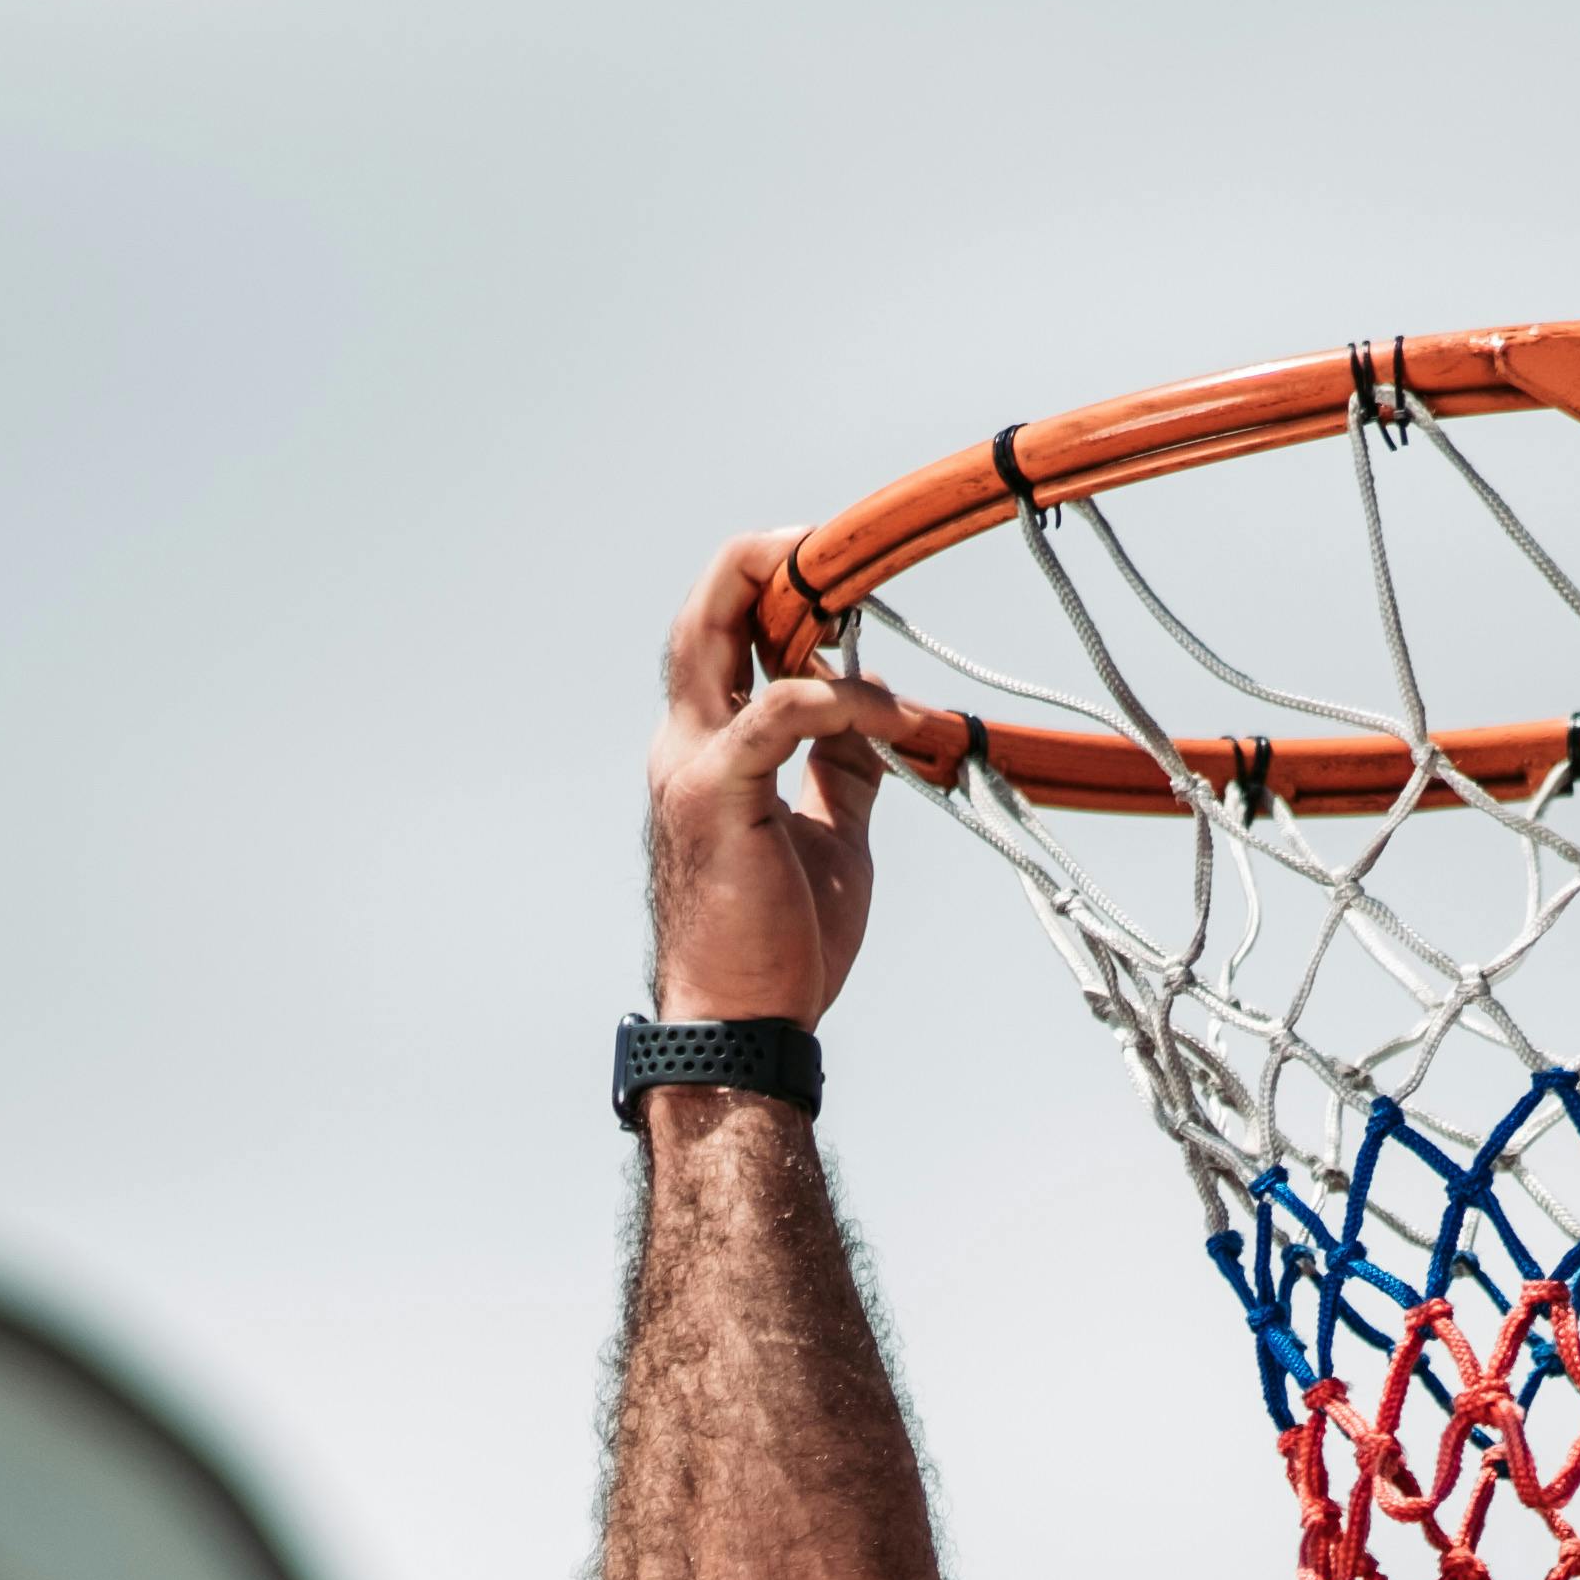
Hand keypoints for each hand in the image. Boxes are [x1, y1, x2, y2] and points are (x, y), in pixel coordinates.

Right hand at [648, 534, 915, 1032]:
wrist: (746, 1030)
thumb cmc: (779, 948)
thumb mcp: (831, 837)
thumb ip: (843, 771)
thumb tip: (881, 716)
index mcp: (707, 749)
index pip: (726, 633)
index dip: (782, 592)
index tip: (852, 588)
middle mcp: (686, 742)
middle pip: (705, 606)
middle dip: (767, 557)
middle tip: (840, 550)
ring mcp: (692, 765)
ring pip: (715, 627)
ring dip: (790, 592)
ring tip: (859, 594)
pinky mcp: (718, 796)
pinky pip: (780, 712)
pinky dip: (842, 697)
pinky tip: (893, 714)